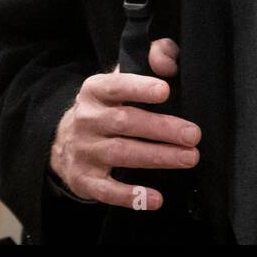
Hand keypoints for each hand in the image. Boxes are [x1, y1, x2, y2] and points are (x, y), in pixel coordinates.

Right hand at [48, 37, 199, 208]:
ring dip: (157, 157)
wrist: (64, 141)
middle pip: (125, 122)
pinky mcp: (85, 180)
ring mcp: (84, 151)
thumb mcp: (123, 78)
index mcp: (96, 90)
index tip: (165, 90)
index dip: (140, 87)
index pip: (117, 85)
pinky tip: (156, 198)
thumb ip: (152, 58)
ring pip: (122, 154)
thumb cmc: (109, 106)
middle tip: (193, 135)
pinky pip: (107, 190)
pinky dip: (132, 196)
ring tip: (189, 158)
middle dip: (162, 129)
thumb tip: (167, 61)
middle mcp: (87, 119)